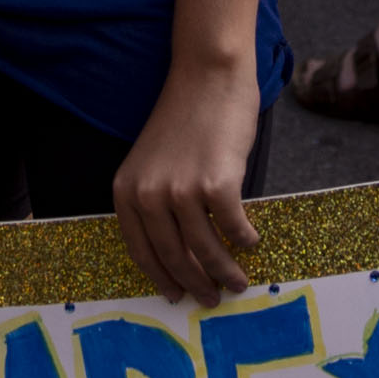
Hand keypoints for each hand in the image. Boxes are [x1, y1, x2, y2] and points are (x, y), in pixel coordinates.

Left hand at [113, 54, 261, 305]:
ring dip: (225, 272)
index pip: (140, 250)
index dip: (160, 278)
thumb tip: (183, 254)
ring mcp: (181, 189)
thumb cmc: (184, 119)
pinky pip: (233, 228)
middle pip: (173, 257)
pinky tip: (252, 242)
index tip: (176, 296)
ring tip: (239, 282)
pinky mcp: (216, 183)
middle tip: (213, 299)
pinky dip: (244, 240)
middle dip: (195, 284)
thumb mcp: (154, 162)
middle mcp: (148, 193)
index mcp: (127, 190)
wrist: (207, 77)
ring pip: (205, 250)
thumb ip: (158, 201)